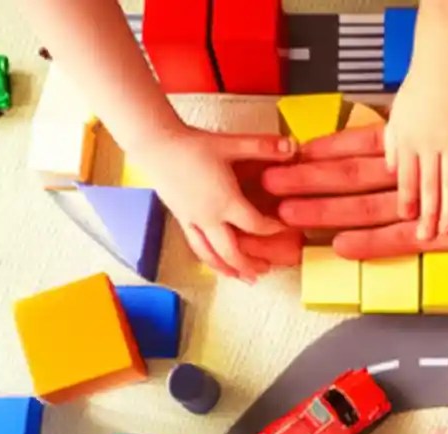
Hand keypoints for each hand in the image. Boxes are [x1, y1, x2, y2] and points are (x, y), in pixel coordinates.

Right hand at [128, 124, 296, 280]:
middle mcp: (208, 217)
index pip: (255, 225)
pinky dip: (208, 258)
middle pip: (231, 253)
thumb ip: (262, 146)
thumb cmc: (193, 145)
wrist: (156, 145)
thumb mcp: (231, 144)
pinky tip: (215, 261)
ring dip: (227, 269)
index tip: (282, 228)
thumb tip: (291, 145)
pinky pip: (195, 246)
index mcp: (225, 201)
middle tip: (265, 270)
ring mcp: (192, 221)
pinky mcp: (181, 219)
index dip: (272, 229)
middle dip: (249, 265)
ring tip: (241, 277)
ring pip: (210, 255)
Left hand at [385, 61, 447, 239]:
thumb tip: (389, 169)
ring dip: (447, 209)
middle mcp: (427, 143)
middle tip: (424, 236)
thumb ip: (393, 142)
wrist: (447, 60)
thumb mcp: (398, 113)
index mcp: (407, 138)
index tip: (404, 218)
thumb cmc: (423, 84)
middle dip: (423, 215)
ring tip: (447, 229)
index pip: (402, 178)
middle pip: (425, 187)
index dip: (404, 201)